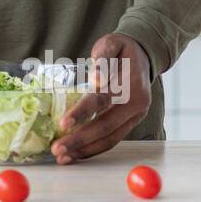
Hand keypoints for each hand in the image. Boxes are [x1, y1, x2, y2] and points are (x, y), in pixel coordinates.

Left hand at [50, 33, 152, 163]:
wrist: (144, 55)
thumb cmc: (121, 49)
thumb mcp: (111, 43)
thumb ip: (103, 59)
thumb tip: (95, 80)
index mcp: (130, 84)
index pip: (102, 101)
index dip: (82, 113)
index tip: (63, 124)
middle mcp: (136, 104)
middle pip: (106, 126)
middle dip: (80, 140)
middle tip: (56, 149)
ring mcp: (136, 116)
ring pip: (110, 138)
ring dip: (85, 150)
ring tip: (63, 158)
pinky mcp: (131, 123)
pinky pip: (112, 139)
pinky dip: (94, 148)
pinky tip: (76, 154)